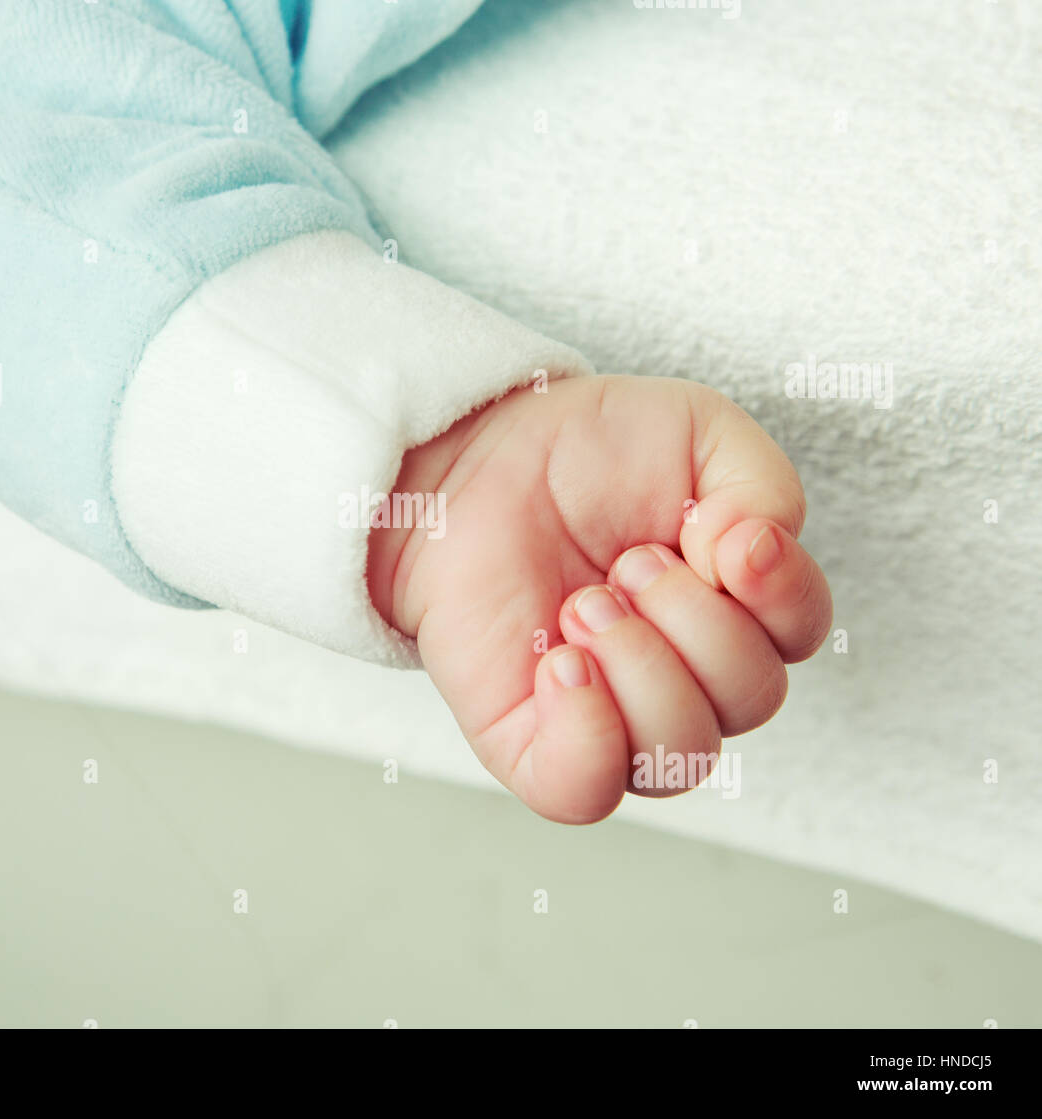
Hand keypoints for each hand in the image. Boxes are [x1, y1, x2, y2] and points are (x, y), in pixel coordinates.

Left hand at [367, 375, 831, 823]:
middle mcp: (687, 676)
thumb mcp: (699, 433)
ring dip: (639, 664)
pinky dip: (587, 734)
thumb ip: (764, 488)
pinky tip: (563, 664)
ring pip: (681, 754)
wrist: (470, 461)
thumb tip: (759, 558)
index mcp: (735, 608)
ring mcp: (614, 718)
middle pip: (749, 698)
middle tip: (624, 562)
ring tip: (584, 604)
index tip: (718, 534)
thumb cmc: (582, 454)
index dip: (777, 590)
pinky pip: (585, 793)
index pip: (798, 635)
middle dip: (690, 618)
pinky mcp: (536, 744)